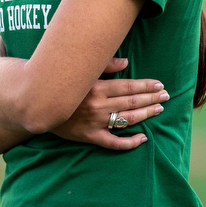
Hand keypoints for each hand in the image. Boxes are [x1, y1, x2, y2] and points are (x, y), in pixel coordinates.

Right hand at [50, 57, 168, 149]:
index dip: (147, 86)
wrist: (38, 105)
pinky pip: (113, 143)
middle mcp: (98, 105)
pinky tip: (143, 138)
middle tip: (167, 96)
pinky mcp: (90, 136)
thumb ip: (104, 65)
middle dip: (152, 98)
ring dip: (146, 114)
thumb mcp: (81, 72)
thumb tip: (127, 63)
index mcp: (96, 87)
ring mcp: (95, 123)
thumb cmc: (62, 85)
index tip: (160, 84)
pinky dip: (129, 143)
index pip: (129, 86)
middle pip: (132, 102)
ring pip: (127, 120)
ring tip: (159, 109)